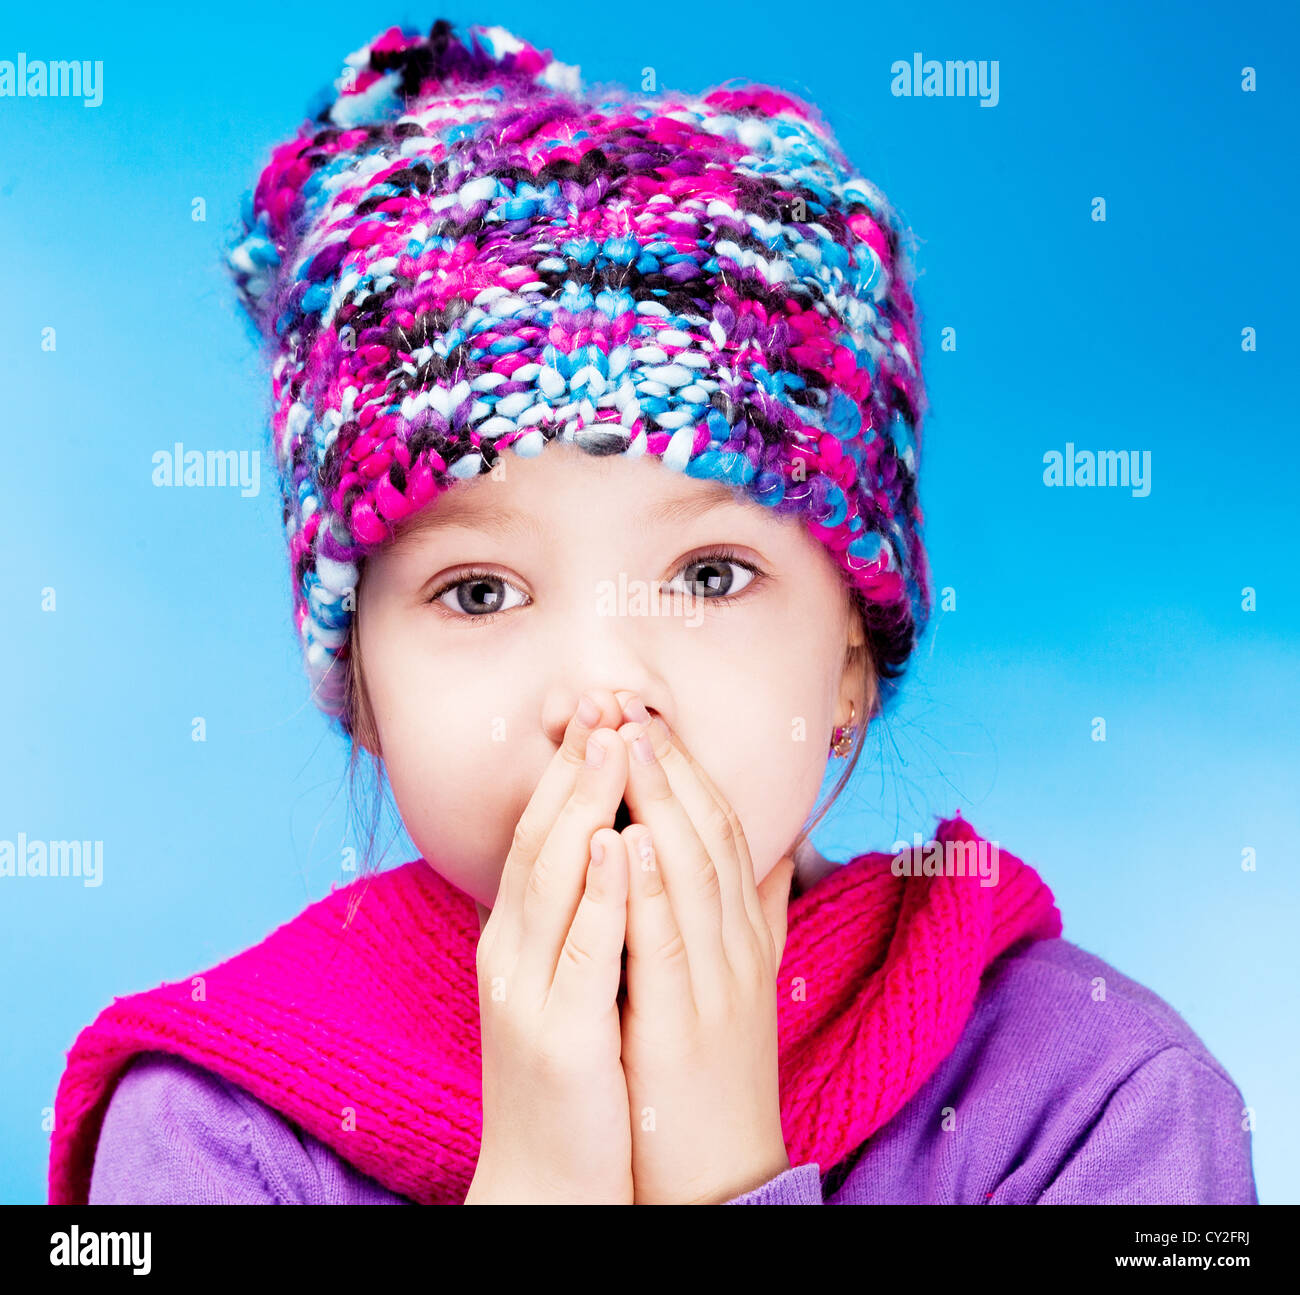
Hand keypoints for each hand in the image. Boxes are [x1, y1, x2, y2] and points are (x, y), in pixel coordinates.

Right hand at [466, 690, 634, 1203]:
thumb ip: (586, 918)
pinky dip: (596, 890)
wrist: (545, 1178)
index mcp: (518, 937)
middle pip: (541, 837)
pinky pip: (582, 949)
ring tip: (611, 742)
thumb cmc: (570, 1075)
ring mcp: (528, 989)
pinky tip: (613, 840)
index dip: (569, 768)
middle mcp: (511, 951)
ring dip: (584, 803)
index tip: (601, 709)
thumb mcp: (568, 984)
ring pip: (554, 877)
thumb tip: (615, 852)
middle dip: (575, 765)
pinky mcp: (559, 1032)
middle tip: (603, 698)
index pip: (541, 832)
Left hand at [612, 696, 795, 1204]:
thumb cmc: (717, 1069)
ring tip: (626, 743)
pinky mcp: (686, 1022)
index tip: (648, 717)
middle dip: (668, 764)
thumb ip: (756, 913)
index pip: (720, 829)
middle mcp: (739, 944)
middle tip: (631, 705)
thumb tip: (771, 850)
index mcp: (746, 931)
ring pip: (691, 872)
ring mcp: (718, 980)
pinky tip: (626, 838)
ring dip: (658, 802)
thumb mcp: (743, 980)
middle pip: (708, 835)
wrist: (721, 1172)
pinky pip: (666, 941)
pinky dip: (648, 884)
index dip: (686, 768)